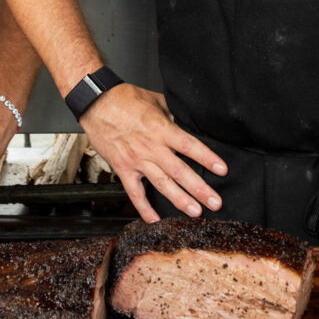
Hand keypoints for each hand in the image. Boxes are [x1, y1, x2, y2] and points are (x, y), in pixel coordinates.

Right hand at [79, 84, 226, 221]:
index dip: (207, 158)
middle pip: (180, 171)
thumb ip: (171, 115)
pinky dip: (143, 208)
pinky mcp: (122, 169)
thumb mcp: (155, 100)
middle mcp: (151, 147)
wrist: (96, 103)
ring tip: (195, 212)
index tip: (222, 170)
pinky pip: (134, 193)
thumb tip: (183, 122)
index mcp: (161, 129)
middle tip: (215, 202)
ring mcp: (136, 160)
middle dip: (199, 189)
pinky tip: (155, 219)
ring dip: (180, 200)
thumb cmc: (124, 98)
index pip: (190, 146)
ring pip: (162, 184)